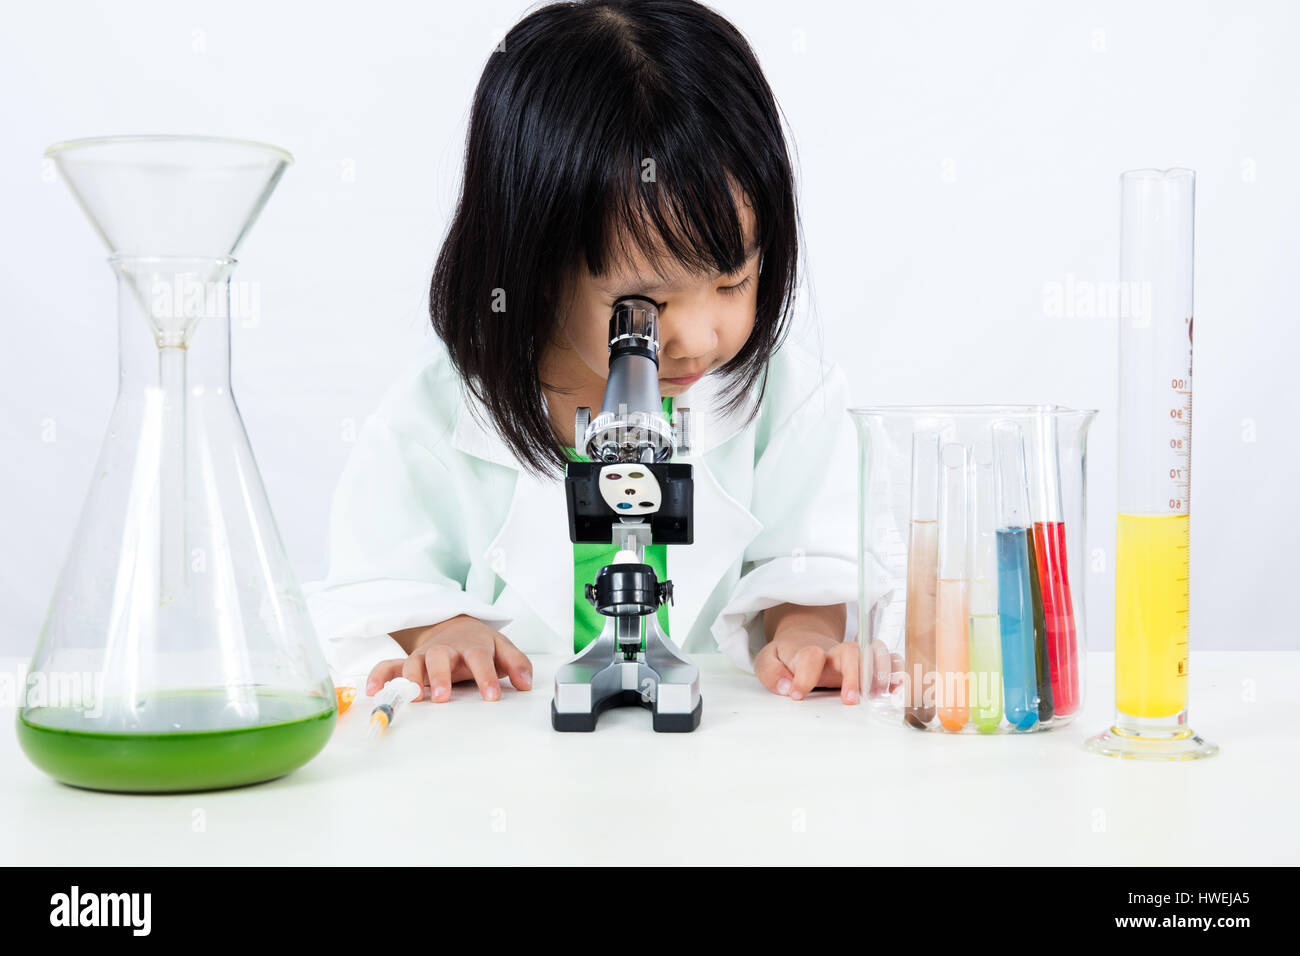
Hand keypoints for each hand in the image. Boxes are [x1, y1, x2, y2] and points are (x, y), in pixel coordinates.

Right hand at [367, 615, 532, 701]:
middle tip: (444, 697)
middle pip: (441, 657)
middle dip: (441, 676)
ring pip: (414, 662)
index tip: (492, 697)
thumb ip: (516, 664)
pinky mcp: (408, 663)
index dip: (486, 677)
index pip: (480, 659)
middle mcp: (446, 650)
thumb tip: (526, 683)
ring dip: (412, 678)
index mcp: (472, 646)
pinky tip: (373, 691)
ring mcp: (425, 656)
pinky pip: (389, 666)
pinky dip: (379, 676)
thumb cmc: (479, 644)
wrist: (454, 625)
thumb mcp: (502, 649)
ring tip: (412, 697)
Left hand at [756, 632, 902, 703]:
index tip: (795, 695)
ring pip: (875, 652)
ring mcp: (853, 656)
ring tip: (879, 693)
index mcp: (807, 651)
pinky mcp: (867, 663)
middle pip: (852, 651)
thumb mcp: (767, 661)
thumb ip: (771, 673)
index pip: (809, 656)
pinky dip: (897, 670)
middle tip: (850, 701)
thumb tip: (786, 687)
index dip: (804, 676)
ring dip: (881, 670)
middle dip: (854, 675)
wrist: (804, 639)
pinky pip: (889, 660)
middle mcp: (834, 652)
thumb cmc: (787, 656)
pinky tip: (896, 686)